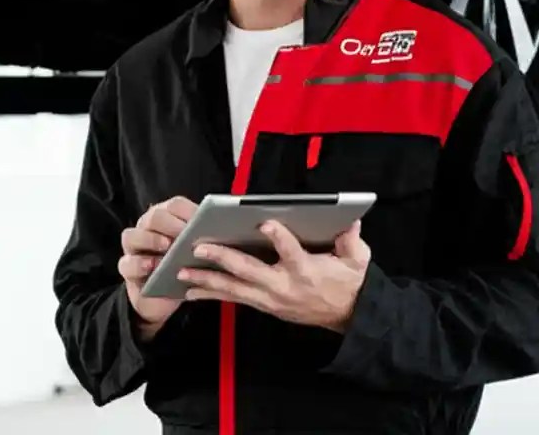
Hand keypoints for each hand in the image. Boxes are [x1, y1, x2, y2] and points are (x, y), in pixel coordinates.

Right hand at [118, 195, 197, 337]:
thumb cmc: (184, 268)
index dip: (188, 212)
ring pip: (132, 235)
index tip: (202, 222)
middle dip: (171, 224)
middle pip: (154, 216)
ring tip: (168, 248)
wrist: (164, 296)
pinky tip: (153, 266)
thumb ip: (204, 239)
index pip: (175, 205)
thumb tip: (223, 229)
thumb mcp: (197, 253)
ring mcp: (134, 247)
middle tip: (185, 235)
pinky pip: (126, 263)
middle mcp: (147, 227)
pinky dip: (139, 263)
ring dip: (151, 240)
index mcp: (167, 217)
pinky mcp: (127, 268)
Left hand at [179, 219, 370, 332]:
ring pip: (234, 288)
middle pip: (249, 270)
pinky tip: (191, 289)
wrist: (347, 317)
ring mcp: (271, 298)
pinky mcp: (264, 305)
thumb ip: (351, 241)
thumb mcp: (357, 260)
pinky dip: (211, 293)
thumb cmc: (348, 283)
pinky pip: (233, 298)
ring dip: (206, 279)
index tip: (265, 223)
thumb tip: (350, 222)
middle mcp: (283, 286)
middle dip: (222, 258)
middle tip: (199, 248)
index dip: (279, 237)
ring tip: (182, 271)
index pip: (291, 252)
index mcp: (307, 270)